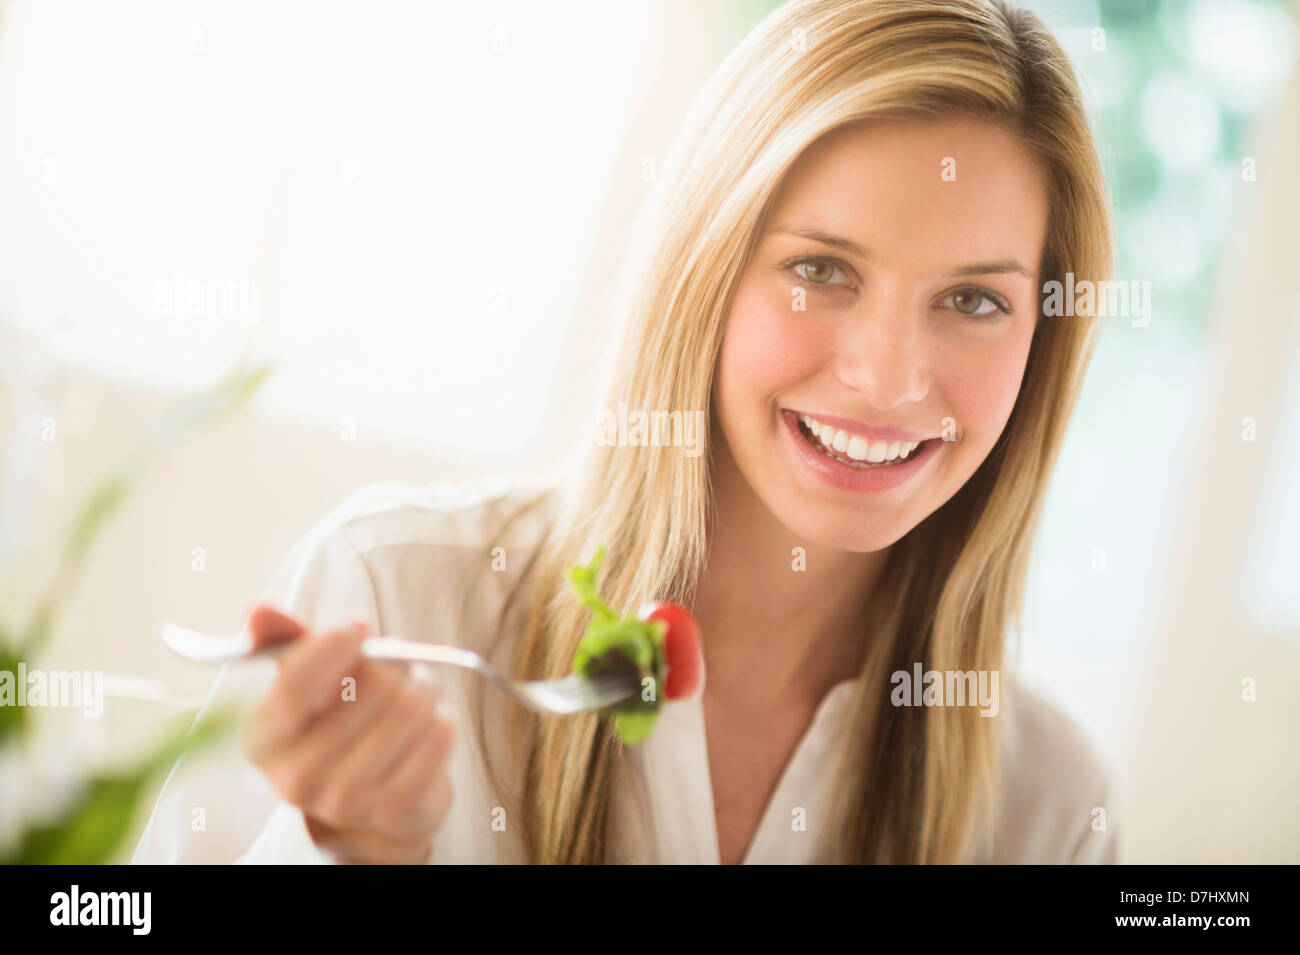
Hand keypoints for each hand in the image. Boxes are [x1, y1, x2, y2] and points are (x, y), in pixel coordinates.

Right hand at [242, 605, 455, 863]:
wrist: (369, 802)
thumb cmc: (335, 724)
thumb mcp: (305, 682)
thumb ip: (285, 642)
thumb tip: (259, 610)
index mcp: (264, 740)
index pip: (294, 686)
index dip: (332, 647)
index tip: (360, 624)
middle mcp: (296, 778)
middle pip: (369, 689)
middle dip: (394, 665)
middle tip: (399, 668)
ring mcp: (346, 800)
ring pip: (410, 710)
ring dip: (424, 690)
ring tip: (416, 697)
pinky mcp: (396, 811)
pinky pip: (439, 737)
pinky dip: (442, 721)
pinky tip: (426, 729)